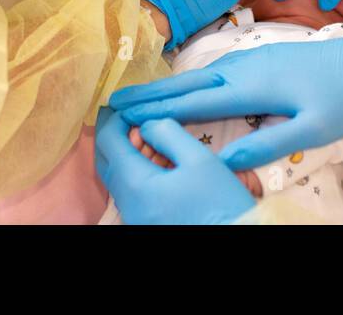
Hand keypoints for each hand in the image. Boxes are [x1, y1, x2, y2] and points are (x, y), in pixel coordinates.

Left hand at [95, 109, 255, 224]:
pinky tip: (165, 163)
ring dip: (133, 154)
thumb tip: (148, 124)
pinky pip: (134, 193)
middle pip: (108, 161)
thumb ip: (168, 133)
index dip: (116, 118)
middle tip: (143, 121)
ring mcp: (135, 217)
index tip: (130, 105)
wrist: (235, 239)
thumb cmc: (219, 206)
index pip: (107, 141)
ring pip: (121, 177)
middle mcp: (127, 203)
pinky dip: (142, 172)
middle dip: (122, 136)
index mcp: (134, 183)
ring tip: (158, 140)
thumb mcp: (199, 160)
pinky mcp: (146, 223)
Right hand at [110, 30, 342, 170]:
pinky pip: (216, 70)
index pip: (195, 101)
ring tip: (141, 96)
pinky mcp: (263, 59)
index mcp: (252, 86)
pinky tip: (186, 87)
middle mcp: (245, 68)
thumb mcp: (312, 128)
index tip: (125, 114)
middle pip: (189, 83)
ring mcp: (253, 60)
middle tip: (115, 101)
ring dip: (169, 86)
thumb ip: (268, 143)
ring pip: (201, 75)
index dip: (158, 109)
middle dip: (151, 93)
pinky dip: (192, 81)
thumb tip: (226, 162)